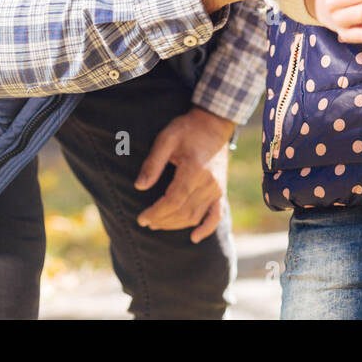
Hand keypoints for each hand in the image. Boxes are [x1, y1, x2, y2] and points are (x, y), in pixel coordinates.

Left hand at [135, 108, 233, 242]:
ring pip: (195, 216)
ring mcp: (217, 188)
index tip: (141, 218)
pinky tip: (194, 238)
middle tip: (145, 222)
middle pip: (183, 212)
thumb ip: (153, 163)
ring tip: (158, 224)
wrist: (215, 124)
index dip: (156, 213)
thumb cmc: (187, 129)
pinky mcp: (221, 190)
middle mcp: (208, 183)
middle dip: (161, 220)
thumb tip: (140, 187)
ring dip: (175, 225)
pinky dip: (206, 228)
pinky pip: (216, 215)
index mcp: (194, 170)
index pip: (173, 201)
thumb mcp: (166, 139)